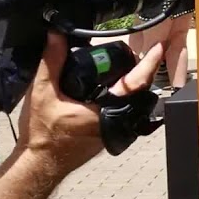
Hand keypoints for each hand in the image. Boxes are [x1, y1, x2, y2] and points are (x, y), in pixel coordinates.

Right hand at [17, 32, 163, 176]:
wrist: (39, 164)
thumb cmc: (41, 134)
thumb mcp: (42, 93)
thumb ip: (51, 62)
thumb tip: (56, 35)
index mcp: (106, 111)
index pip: (137, 83)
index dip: (149, 63)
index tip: (158, 46)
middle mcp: (116, 121)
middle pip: (139, 89)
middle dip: (142, 68)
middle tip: (143, 48)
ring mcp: (115, 128)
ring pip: (132, 100)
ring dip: (132, 81)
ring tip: (130, 61)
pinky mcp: (110, 132)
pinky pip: (123, 108)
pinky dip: (121, 94)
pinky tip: (114, 82)